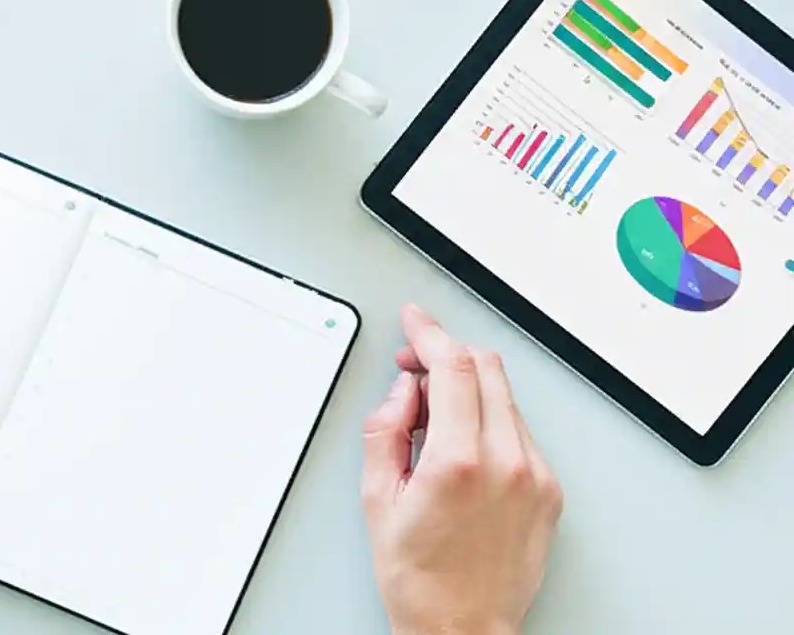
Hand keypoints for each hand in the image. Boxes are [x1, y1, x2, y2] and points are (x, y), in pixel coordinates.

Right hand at [360, 304, 562, 634]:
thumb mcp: (376, 500)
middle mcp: (507, 463)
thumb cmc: (420, 580)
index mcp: (460, 462)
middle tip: (414, 368)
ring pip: (504, 396)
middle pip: (486, 368)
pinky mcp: (549, 490)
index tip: (414, 322)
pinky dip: (489, 421)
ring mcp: (535, 475)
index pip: (452, 366)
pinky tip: (462, 447)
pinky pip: (519, 431)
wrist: (464, 630)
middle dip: (446, 355)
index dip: (429, 333)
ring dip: (468, 389)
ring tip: (433, 420)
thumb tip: (402, 391)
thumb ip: (385, 430)